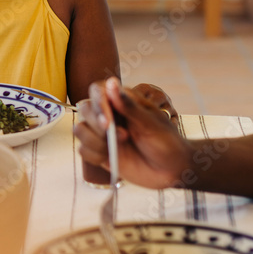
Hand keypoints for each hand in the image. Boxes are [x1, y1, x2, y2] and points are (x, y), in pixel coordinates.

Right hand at [74, 77, 191, 189]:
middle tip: (122, 135)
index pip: (98, 90)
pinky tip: (111, 157)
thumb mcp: (151, 123)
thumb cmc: (167, 142)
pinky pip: (83, 150)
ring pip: (79, 130)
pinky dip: (94, 155)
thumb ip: (128, 105)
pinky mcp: (100, 152)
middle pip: (84, 109)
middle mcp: (110, 115)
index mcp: (123, 102)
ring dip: (95, 140)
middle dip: (97, 124)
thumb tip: (111, 82)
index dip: (98, 102)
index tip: (108, 120)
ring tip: (118, 146)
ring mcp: (103, 134)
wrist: (172, 171)